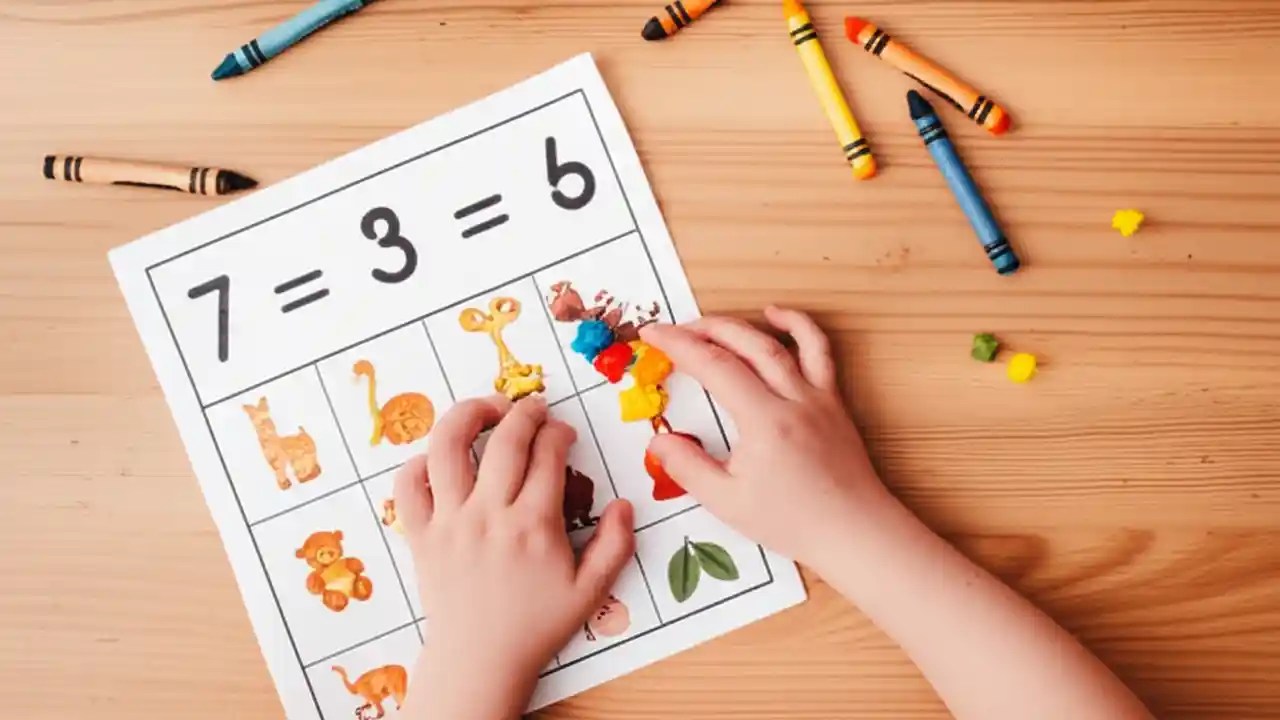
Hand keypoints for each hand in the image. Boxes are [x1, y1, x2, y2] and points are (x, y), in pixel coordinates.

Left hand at [395, 394, 633, 719]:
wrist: (480, 660)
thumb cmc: (535, 626)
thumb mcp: (590, 592)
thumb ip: (615, 546)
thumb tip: (625, 505)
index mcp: (534, 525)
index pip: (548, 453)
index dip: (559, 432)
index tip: (562, 433)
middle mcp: (490, 515)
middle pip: (505, 439)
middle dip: (524, 412)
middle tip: (533, 409)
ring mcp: (450, 521)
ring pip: (448, 446)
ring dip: (467, 415)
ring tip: (485, 410)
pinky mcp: (421, 534)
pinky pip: (408, 484)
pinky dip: (418, 462)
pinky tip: (441, 459)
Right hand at [640, 307, 895, 572]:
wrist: (854, 531)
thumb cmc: (793, 522)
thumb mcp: (728, 502)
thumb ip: (688, 468)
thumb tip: (657, 441)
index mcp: (764, 421)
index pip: (714, 367)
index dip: (678, 345)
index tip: (653, 334)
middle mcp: (793, 399)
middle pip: (745, 344)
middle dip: (704, 330)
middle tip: (674, 330)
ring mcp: (818, 396)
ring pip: (779, 342)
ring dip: (742, 325)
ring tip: (713, 321)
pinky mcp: (834, 400)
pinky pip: (819, 351)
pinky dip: (799, 326)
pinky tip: (777, 315)